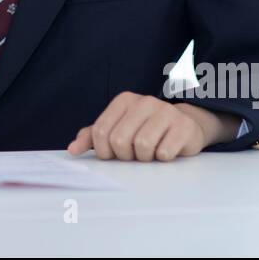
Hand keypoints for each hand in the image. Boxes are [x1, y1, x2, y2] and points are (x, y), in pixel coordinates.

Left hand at [66, 92, 231, 161]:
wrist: (185, 126)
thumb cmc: (146, 130)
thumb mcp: (117, 129)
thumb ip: (93, 137)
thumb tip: (72, 149)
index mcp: (124, 101)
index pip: (101, 133)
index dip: (105, 152)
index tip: (115, 153)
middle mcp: (144, 102)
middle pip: (120, 141)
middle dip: (125, 156)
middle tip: (135, 154)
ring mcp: (165, 112)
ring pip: (142, 147)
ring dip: (145, 158)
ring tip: (151, 152)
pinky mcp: (183, 127)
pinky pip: (164, 153)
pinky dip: (162, 158)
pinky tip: (167, 150)